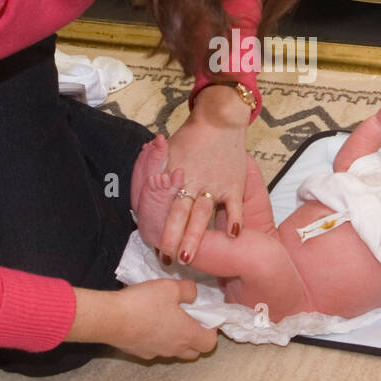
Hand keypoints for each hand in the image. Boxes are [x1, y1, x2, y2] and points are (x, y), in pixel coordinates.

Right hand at [70, 280, 217, 360]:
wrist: (110, 318)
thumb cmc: (145, 302)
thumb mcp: (171, 287)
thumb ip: (188, 290)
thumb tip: (193, 295)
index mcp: (187, 334)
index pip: (210, 343)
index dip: (210, 331)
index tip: (203, 317)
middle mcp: (174, 348)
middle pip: (194, 352)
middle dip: (195, 338)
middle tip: (187, 319)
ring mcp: (156, 353)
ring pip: (174, 352)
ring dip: (176, 340)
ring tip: (166, 319)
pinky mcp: (139, 353)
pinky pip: (155, 350)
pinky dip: (157, 340)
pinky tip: (147, 324)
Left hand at [161, 87, 250, 263]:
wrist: (221, 120)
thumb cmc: (192, 137)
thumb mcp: (168, 150)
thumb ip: (155, 168)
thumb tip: (145, 181)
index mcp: (174, 174)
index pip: (161, 203)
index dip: (156, 223)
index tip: (150, 243)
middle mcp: (192, 181)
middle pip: (178, 213)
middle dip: (171, 238)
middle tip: (165, 259)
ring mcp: (214, 184)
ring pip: (202, 213)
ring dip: (194, 237)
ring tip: (188, 258)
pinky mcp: (234, 185)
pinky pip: (235, 206)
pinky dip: (235, 220)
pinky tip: (232, 236)